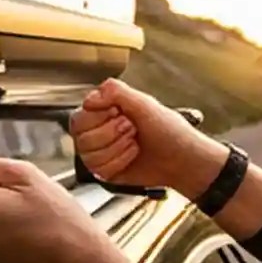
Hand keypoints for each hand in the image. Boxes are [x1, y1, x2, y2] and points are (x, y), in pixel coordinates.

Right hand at [69, 78, 227, 199]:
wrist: (182, 158)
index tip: (118, 113)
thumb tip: (90, 97)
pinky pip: (99, 170)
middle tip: (130, 128)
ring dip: (116, 148)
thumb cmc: (168, 130)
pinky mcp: (105, 171)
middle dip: (110, 133)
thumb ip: (115, 91)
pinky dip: (120, 161)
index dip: (99, 117)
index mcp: (103, 111)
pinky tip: (133, 155)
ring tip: (133, 142)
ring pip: (88, 156)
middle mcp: (98, 131)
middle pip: (80, 137)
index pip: (79, 117)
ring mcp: (101, 152)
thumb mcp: (144, 103)